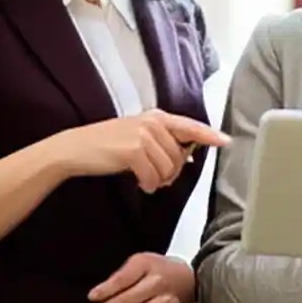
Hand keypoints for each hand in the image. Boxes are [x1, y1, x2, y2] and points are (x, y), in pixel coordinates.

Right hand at [49, 110, 229, 192]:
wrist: (76, 148)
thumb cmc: (107, 146)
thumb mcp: (138, 136)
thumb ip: (163, 141)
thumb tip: (188, 156)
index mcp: (157, 117)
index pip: (190, 126)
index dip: (209, 135)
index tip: (225, 141)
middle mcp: (153, 122)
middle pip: (179, 157)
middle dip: (170, 173)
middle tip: (153, 176)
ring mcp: (144, 135)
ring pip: (168, 169)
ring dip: (158, 180)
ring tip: (143, 178)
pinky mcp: (134, 150)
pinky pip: (153, 176)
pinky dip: (147, 185)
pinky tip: (139, 183)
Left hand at [85, 253, 197, 302]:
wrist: (189, 279)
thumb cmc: (159, 270)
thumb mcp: (141, 261)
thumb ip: (122, 275)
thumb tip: (101, 294)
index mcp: (147, 264)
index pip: (122, 279)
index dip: (105, 290)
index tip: (91, 297)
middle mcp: (158, 281)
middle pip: (128, 299)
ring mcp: (166, 300)